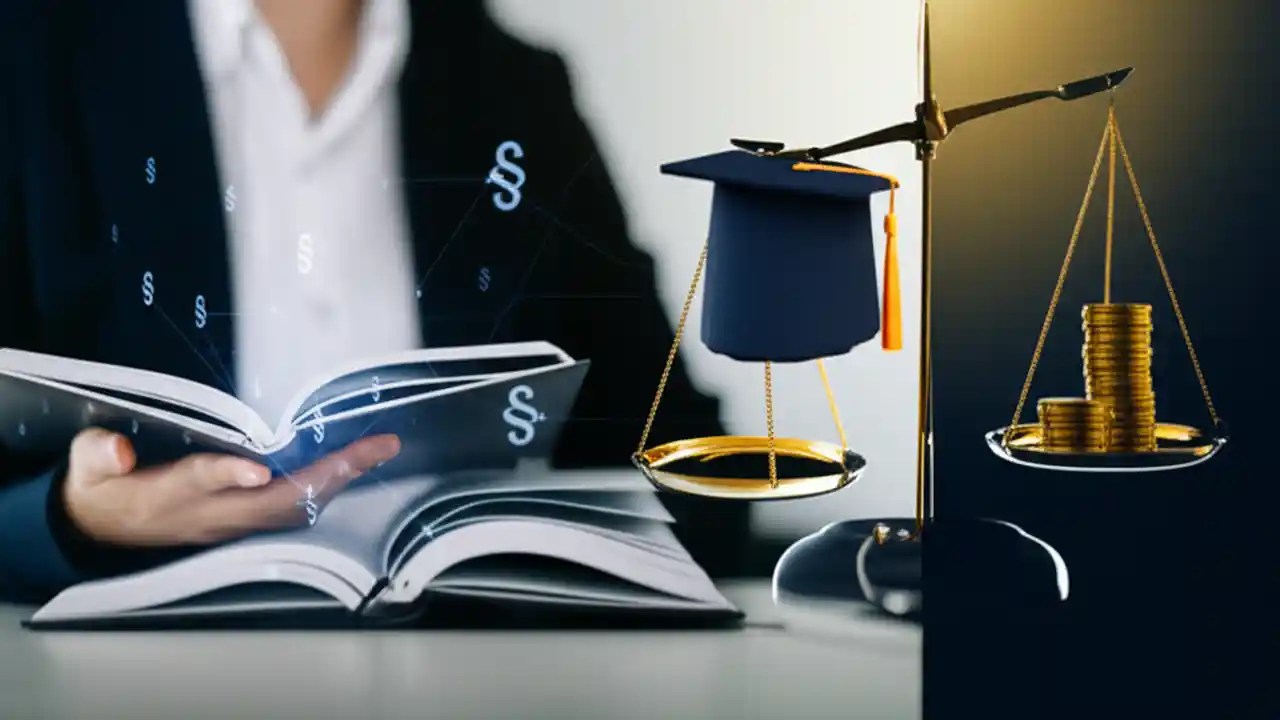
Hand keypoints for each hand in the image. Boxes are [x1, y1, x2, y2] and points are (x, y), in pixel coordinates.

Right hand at [62, 428, 400, 546]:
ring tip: (376, 452)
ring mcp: (228, 523)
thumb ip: (97, 456)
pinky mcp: (241, 523)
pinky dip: (326, 489)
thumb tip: (115, 450)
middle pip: (273, 500)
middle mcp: (207, 515)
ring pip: (292, 508)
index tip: (255, 468)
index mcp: (164, 498)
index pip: (199, 483)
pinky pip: (293, 510)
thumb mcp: (85, 469)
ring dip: (336, 482)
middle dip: (325, 475)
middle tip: (372, 448)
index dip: (227, 476)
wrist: (99, 529)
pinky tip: (353, 468)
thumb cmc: (99, 488)